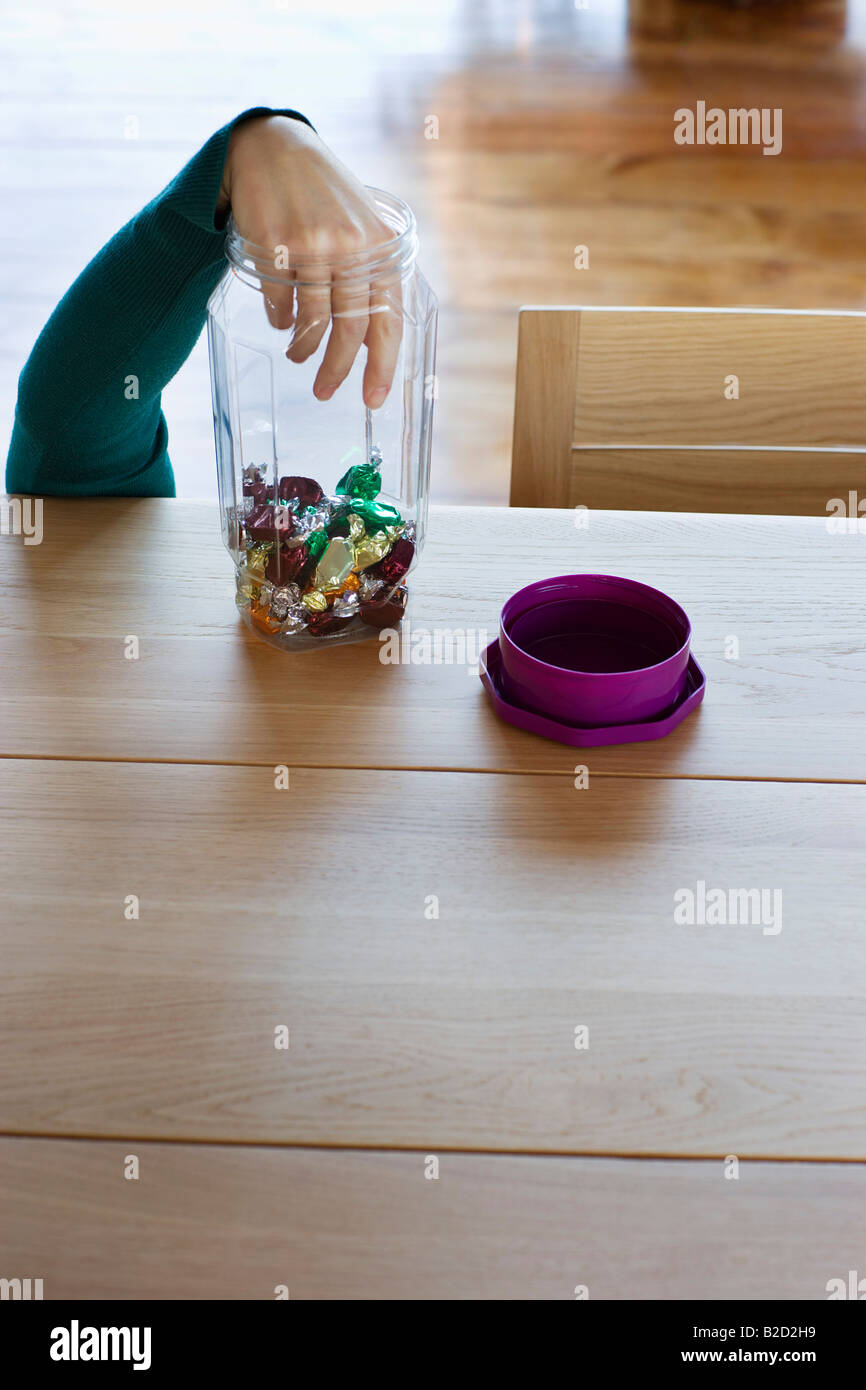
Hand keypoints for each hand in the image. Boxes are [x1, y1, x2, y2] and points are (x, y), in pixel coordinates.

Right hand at [219, 115, 401, 409]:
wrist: (274, 147)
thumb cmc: (324, 195)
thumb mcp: (362, 226)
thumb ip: (372, 276)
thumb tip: (374, 342)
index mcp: (380, 250)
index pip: (388, 322)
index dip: (382, 367)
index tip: (373, 399)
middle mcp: (351, 249)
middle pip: (349, 332)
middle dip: (337, 371)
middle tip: (325, 391)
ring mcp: (312, 247)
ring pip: (312, 323)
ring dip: (304, 349)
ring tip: (299, 355)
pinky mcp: (275, 246)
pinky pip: (280, 305)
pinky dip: (280, 321)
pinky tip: (281, 320)